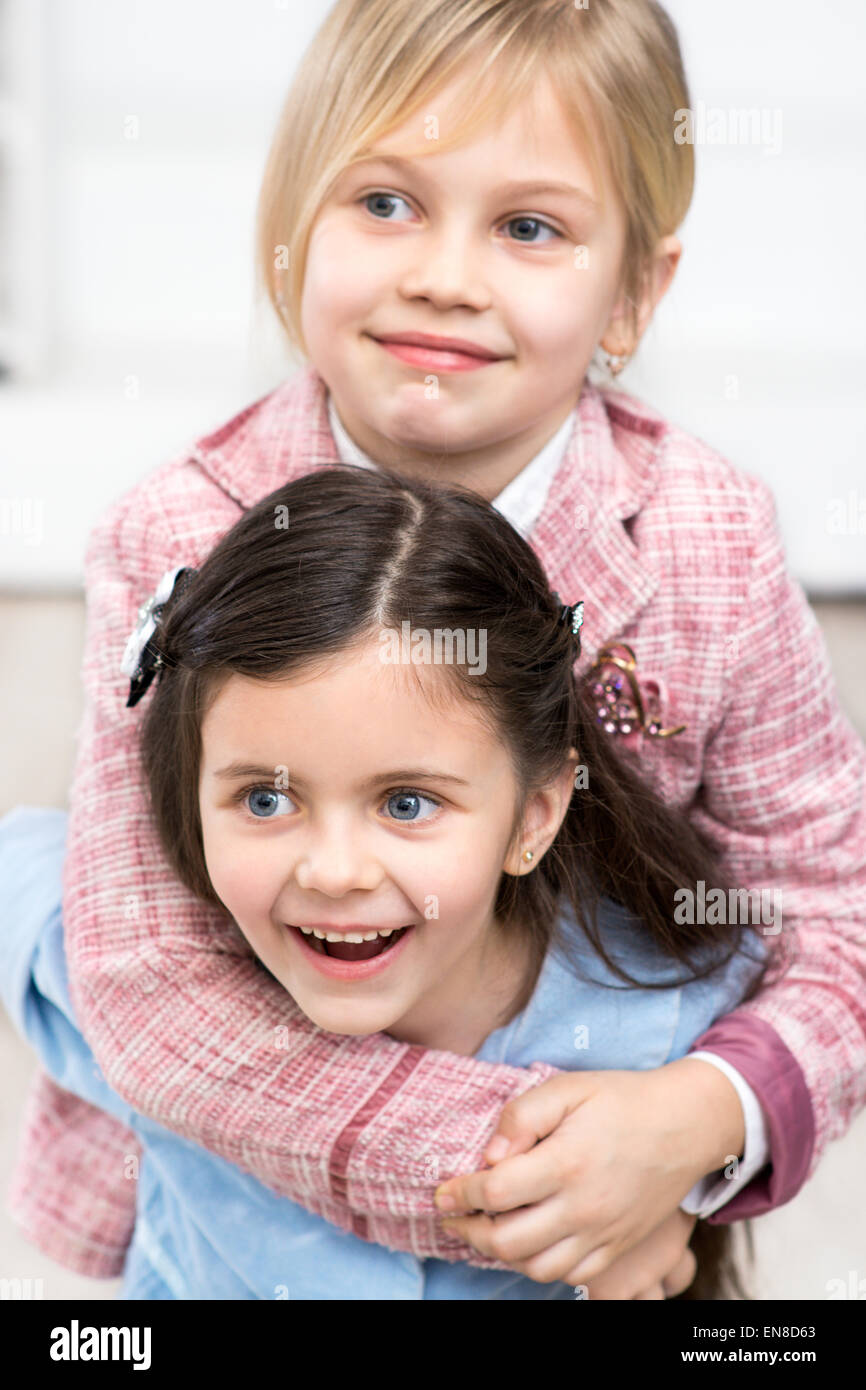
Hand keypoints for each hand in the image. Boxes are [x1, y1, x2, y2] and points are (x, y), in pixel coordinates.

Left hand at [435, 1059, 743, 1284]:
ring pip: (536, 1267)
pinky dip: (542, 1266)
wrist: (686, 1123)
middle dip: (469, 1231)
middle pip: (507, 1242)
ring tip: (489, 1229)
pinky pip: (572, 1276)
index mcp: (566, 1163)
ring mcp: (603, 1233)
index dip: (459, 1193)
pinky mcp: (618, 1247)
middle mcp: (583, 1207)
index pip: (495, 1193)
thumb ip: (521, 1116)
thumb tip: (489, 1156)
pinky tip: (532, 1240)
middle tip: (456, 1214)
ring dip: (502, 1253)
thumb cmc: (621, 1100)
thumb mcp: (568, 1088)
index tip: (443, 1190)